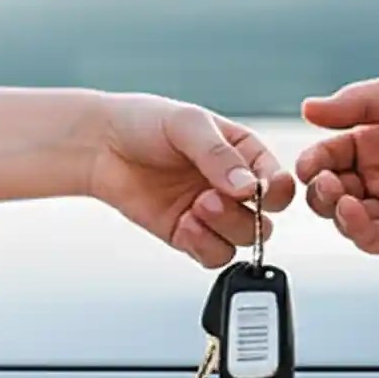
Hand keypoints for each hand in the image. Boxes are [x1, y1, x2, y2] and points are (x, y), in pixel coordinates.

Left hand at [85, 93, 294, 267]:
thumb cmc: (143, 122)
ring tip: (194, 209)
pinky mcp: (188, 234)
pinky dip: (204, 246)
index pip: (279, 182)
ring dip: (223, 230)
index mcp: (244, 154)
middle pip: (265, 219)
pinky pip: (214, 255)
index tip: (257, 190)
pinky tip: (184, 225)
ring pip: (242, 240)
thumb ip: (219, 155)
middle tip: (209, 198)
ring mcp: (212, 213)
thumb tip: (248, 187)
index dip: (276, 191)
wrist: (99, 145)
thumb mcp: (187, 124)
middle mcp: (233, 186)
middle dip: (241, 214)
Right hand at [295, 70, 378, 255]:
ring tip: (340, 197)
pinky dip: (360, 231)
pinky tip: (356, 214)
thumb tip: (308, 108)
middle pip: (331, 191)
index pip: (328, 154)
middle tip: (322, 181)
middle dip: (318, 190)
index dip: (312, 161)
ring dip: (334, 211)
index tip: (306, 164)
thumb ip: (361, 103)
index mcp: (378, 138)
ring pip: (348, 219)